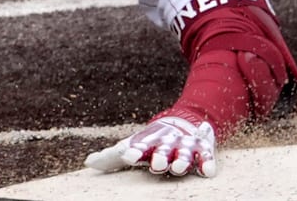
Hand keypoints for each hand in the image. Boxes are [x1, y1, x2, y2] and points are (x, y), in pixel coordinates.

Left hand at [84, 115, 217, 177]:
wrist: (182, 123)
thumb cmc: (150, 143)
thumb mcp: (132, 146)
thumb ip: (111, 157)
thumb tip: (88, 162)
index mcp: (148, 143)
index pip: (140, 147)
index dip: (134, 151)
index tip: (127, 155)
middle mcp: (166, 144)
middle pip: (163, 151)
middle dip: (160, 157)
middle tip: (157, 164)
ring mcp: (185, 146)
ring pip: (184, 154)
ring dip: (182, 161)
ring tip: (179, 168)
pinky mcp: (202, 150)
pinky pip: (206, 157)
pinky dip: (208, 163)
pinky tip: (208, 173)